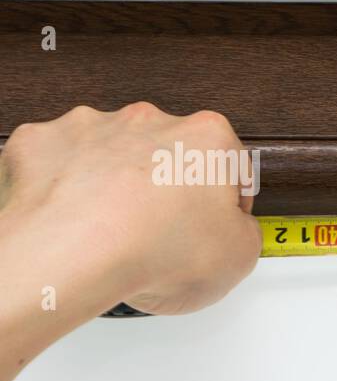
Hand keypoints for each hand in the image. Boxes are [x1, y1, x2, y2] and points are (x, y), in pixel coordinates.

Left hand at [0, 102, 261, 315]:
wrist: (75, 254)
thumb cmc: (155, 250)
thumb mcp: (241, 257)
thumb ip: (245, 233)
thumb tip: (234, 231)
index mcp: (207, 139)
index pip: (231, 165)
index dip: (229, 202)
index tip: (220, 225)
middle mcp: (151, 123)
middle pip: (171, 154)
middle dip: (171, 189)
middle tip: (168, 235)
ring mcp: (95, 127)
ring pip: (115, 154)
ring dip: (119, 184)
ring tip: (117, 233)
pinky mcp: (46, 142)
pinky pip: (64, 163)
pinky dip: (69, 188)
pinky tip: (77, 221)